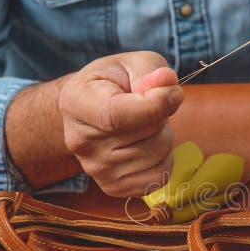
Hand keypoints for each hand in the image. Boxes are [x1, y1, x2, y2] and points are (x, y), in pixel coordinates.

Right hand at [57, 51, 181, 196]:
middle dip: (162, 116)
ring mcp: (95, 169)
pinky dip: (164, 159)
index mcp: (77, 103)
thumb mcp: (131, 63)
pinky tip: (147, 146)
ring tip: (144, 125)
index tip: (172, 94)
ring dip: (164, 136)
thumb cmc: (115, 83)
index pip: (116, 116)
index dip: (154, 106)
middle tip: (146, 106)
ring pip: (158, 155)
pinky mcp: (113, 188)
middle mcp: (80, 141)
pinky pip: (160, 177)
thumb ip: (151, 70)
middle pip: (147, 135)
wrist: (93, 110)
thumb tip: (168, 85)